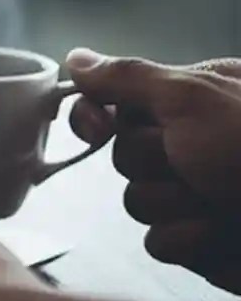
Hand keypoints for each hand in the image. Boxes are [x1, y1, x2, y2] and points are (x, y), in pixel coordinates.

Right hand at [67, 49, 240, 292]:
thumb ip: (127, 78)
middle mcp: (195, 143)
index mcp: (195, 99)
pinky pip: (161, 242)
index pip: (117, 100)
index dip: (97, 115)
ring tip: (223, 200)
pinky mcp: (204, 242)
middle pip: (122, 155)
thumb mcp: (192, 96)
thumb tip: (75, 57)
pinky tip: (224, 230)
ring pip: (137, 202)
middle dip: (154, 163)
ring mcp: (199, 194)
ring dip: (177, 203)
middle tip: (197, 162)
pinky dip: (192, 238)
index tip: (97, 127)